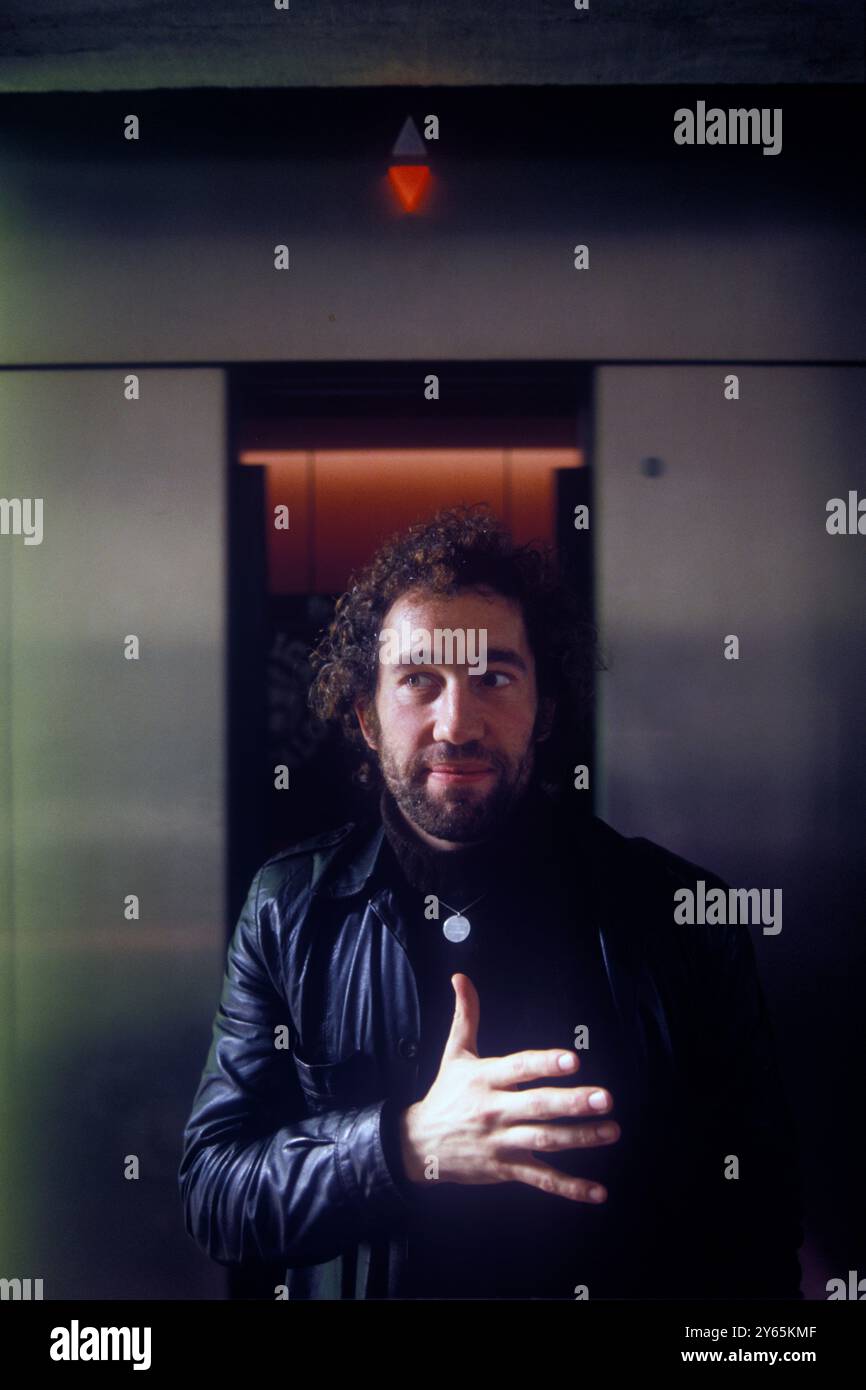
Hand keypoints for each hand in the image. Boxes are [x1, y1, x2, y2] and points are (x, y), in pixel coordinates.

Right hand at [398, 972, 618, 1202]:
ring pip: (546, 1141)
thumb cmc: (445, 1094)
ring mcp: (502, 1142)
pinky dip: (570, 1188)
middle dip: (573, 1103)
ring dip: (581, 1137)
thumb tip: (460, 977)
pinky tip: (598, 1192)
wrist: (419, 1145)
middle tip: (606, 1098)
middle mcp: (495, 1110)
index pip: (519, 1068)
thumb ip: (465, 1015)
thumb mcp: (454, 1053)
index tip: (574, 1059)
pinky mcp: (507, 1168)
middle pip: (539, 1106)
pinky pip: (542, 1179)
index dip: (546, 1063)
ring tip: (612, 1130)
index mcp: (485, 1079)